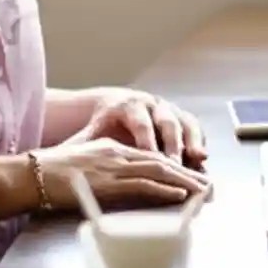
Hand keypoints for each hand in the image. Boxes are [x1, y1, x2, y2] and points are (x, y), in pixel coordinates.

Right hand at [32, 138, 209, 209]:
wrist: (27, 175)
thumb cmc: (48, 175)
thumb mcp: (82, 167)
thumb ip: (103, 172)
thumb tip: (120, 187)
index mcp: (112, 149)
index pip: (151, 155)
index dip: (175, 165)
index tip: (193, 175)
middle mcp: (116, 153)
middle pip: (161, 160)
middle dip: (188, 173)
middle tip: (208, 184)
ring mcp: (112, 166)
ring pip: (158, 170)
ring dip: (184, 181)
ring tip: (203, 191)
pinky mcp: (107, 182)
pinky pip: (143, 184)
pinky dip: (164, 189)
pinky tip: (180, 194)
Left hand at [68, 88, 208, 169]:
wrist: (114, 108)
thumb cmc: (100, 127)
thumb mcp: (89, 135)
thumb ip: (83, 147)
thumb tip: (65, 164)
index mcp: (127, 105)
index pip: (140, 123)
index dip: (147, 141)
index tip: (151, 158)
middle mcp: (151, 103)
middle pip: (167, 121)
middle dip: (174, 144)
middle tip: (177, 165)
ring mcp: (168, 108)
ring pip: (184, 121)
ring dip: (192, 141)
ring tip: (199, 159)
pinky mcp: (180, 116)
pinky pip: (194, 126)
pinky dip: (199, 140)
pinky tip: (202, 157)